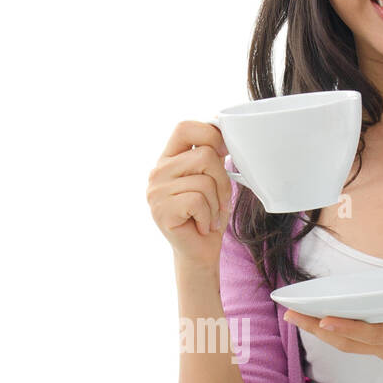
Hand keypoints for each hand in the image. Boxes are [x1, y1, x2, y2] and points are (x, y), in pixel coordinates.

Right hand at [148, 120, 232, 274]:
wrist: (198, 254)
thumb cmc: (207, 217)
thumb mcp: (213, 181)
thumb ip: (212, 159)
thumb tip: (226, 137)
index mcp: (168, 159)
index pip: (185, 128)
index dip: (209, 134)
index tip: (224, 151)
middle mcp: (157, 172)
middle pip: (204, 155)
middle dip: (223, 181)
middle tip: (220, 202)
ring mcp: (156, 191)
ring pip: (204, 181)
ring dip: (216, 204)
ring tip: (209, 217)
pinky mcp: (161, 210)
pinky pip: (198, 201)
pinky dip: (207, 217)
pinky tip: (201, 226)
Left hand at [283, 296, 382, 379]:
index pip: (372, 333)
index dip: (346, 328)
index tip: (322, 319)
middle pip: (351, 342)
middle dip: (318, 329)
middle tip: (289, 314)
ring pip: (354, 347)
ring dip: (326, 334)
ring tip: (300, 318)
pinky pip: (365, 348)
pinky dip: (345, 337)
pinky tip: (333, 325)